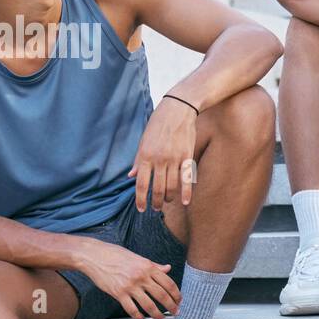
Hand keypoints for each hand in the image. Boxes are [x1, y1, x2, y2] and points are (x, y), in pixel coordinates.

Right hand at [78, 239, 180, 318]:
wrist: (94, 256)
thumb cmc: (115, 255)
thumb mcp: (137, 257)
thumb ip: (154, 265)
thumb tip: (168, 268)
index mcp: (148, 267)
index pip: (168, 283)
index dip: (176, 294)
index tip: (179, 301)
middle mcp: (141, 276)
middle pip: (162, 296)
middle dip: (171, 307)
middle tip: (175, 313)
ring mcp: (130, 286)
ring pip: (149, 305)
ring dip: (157, 315)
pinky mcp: (118, 293)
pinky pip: (132, 309)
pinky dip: (138, 316)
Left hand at [129, 96, 198, 210]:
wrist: (178, 109)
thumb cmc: (158, 124)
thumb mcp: (143, 141)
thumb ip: (138, 160)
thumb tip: (131, 176)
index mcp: (146, 156)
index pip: (142, 184)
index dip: (141, 199)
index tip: (141, 208)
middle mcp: (159, 160)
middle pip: (157, 189)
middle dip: (156, 202)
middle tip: (155, 208)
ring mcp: (174, 159)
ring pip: (172, 186)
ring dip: (169, 198)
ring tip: (167, 202)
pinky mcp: (187, 157)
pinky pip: (186, 179)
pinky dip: (186, 193)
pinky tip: (185, 202)